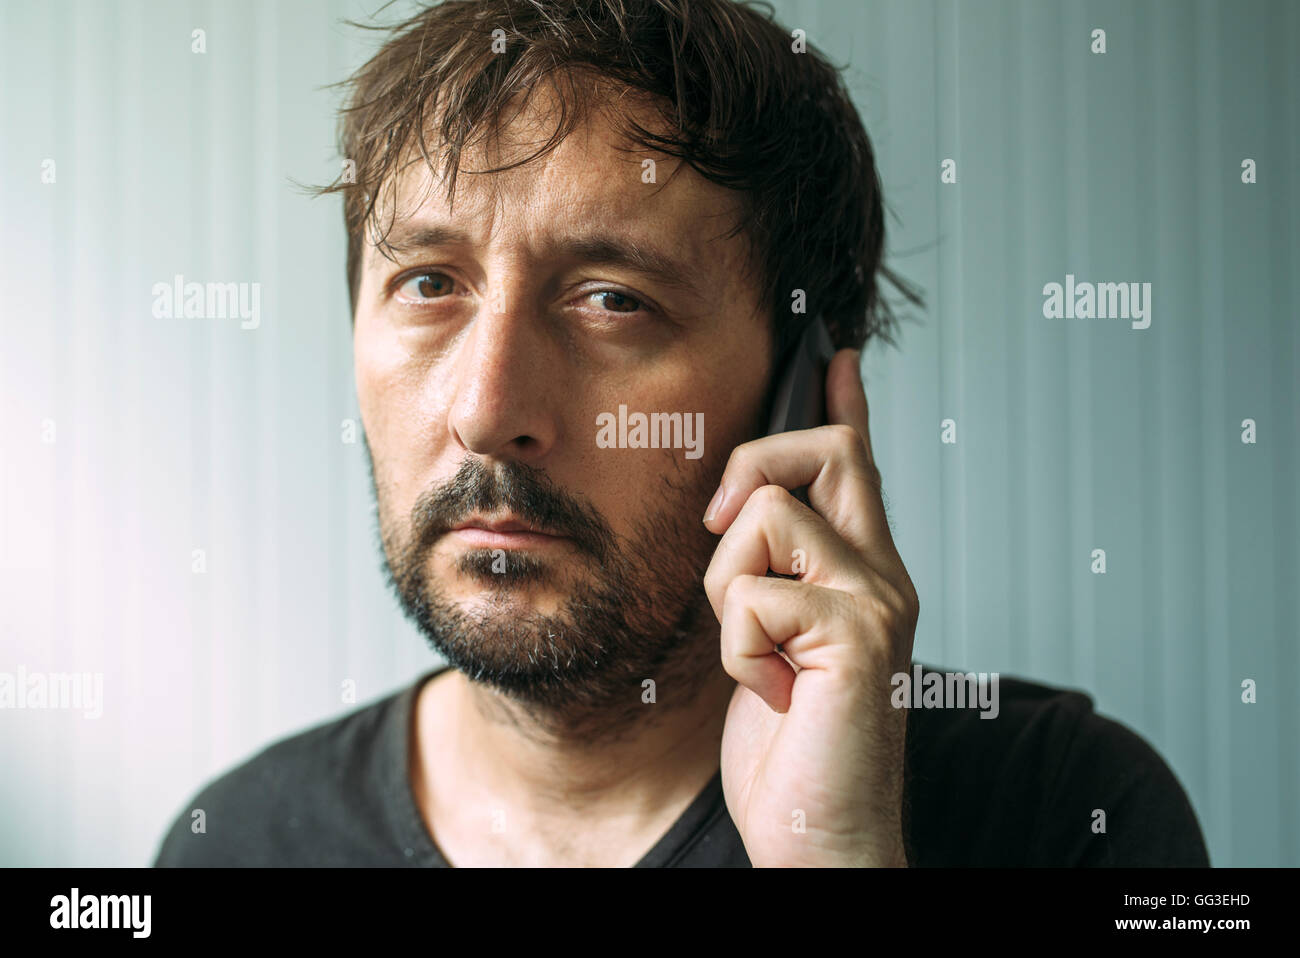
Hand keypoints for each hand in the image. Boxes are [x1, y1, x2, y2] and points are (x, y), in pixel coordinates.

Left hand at [703, 348, 919, 866]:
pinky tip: (772, 693)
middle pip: (820, 451)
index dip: (845, 407)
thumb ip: (769, 579)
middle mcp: (881, 575)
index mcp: (861, 574)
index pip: (857, 466)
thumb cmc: (791, 749)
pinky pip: (752, 596)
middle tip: (722, 526)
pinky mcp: (859, 635)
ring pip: (765, 514)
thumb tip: (742, 518)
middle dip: (751, 466)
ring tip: (761, 658)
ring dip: (728, 590)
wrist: (821, 834)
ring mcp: (877, 601)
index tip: (836, 358)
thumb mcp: (770, 645)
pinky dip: (738, 650)